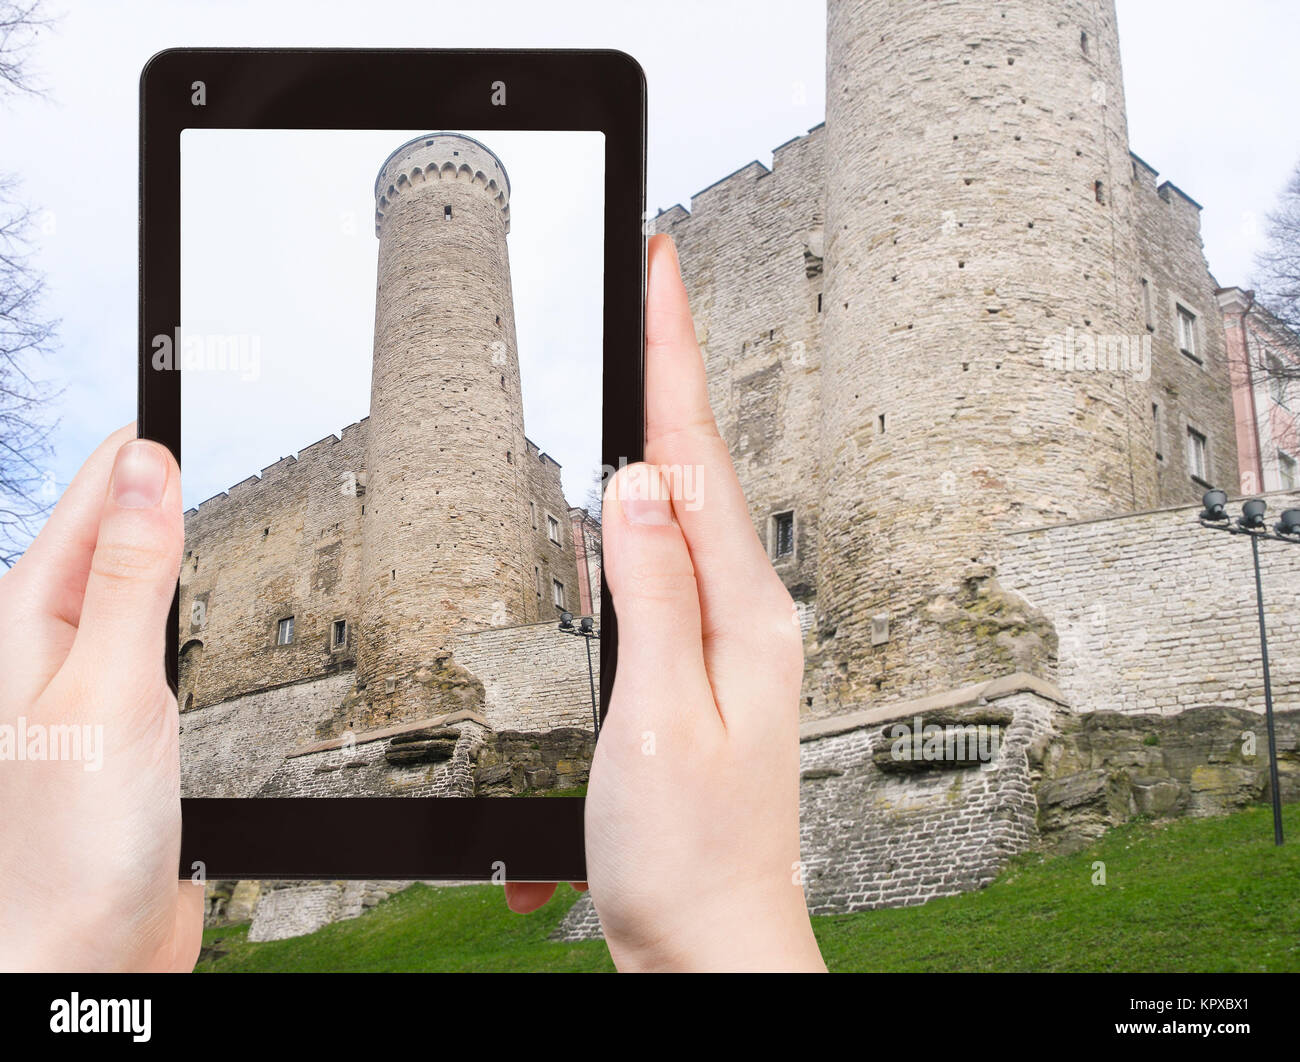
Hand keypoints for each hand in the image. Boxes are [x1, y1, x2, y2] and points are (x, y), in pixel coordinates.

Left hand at [0, 426, 202, 970]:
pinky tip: (204, 590)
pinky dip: (192, 597)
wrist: (86, 951)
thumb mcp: (108, 688)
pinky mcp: (133, 713)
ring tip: (202, 479)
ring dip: (176, 531)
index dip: (143, 436)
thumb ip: (134, 577)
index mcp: (34, 616)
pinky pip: (166, 632)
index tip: (179, 371)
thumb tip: (150, 466)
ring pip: (144, 574)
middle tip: (200, 407)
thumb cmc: (69, 841)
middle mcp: (59, 638)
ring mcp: (97, 675)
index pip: (96, 492)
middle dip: (159, 471)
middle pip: (117, 523)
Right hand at [506, 235, 824, 971]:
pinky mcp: (696, 670)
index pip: (696, 457)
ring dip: (655, 437)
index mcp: (742, 613)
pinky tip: (628, 502)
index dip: (674, 357)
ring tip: (643, 363)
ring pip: (679, 516)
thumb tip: (635, 484)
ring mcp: (723, 642)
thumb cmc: (689, 850)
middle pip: (696, 469)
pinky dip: (638, 522)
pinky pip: (665, 571)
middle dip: (670, 372)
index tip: (662, 271)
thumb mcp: (657, 713)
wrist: (709, 940)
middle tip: (651, 289)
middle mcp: (744, 616)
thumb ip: (651, 592)